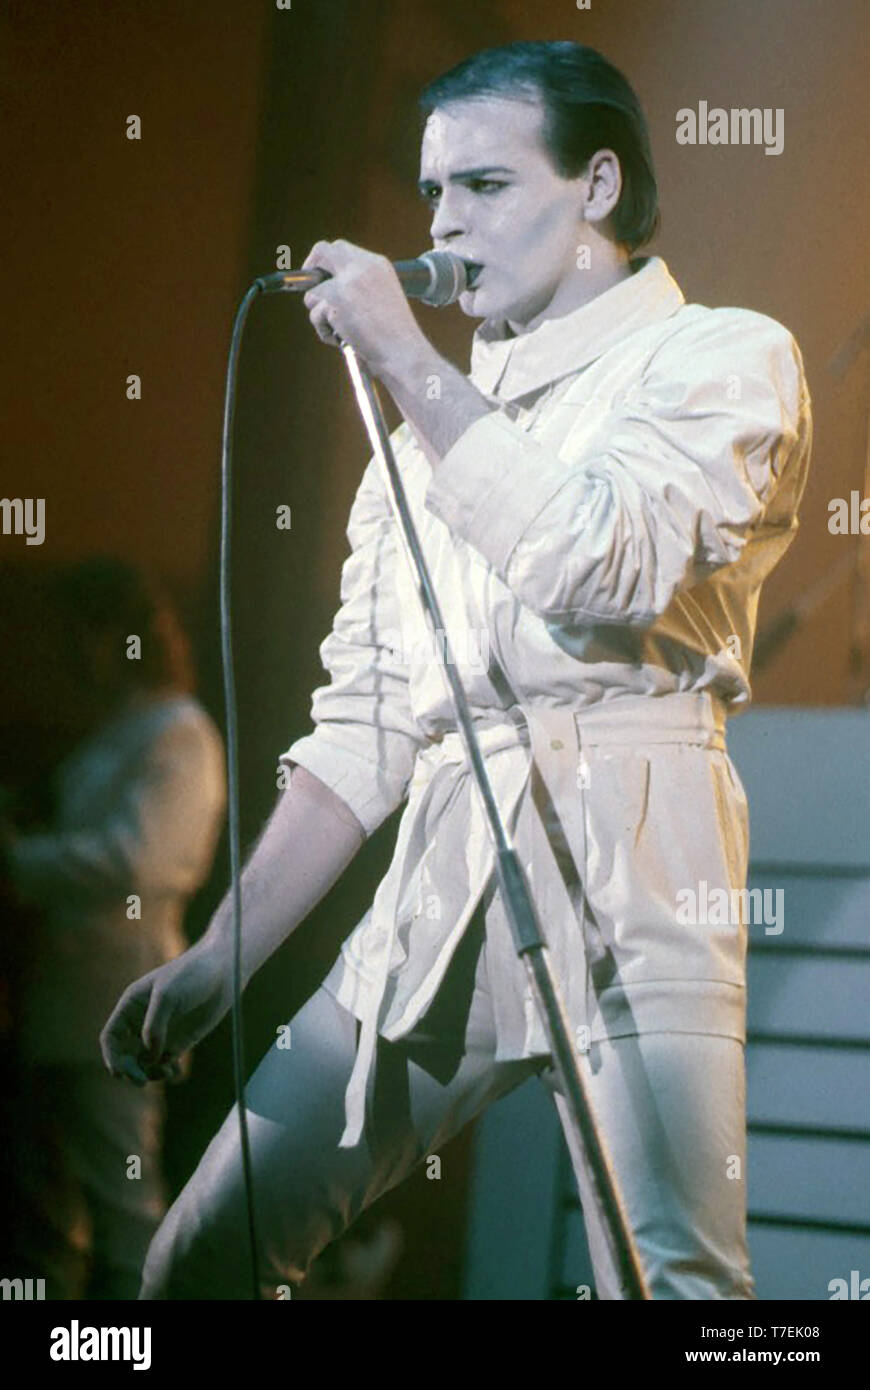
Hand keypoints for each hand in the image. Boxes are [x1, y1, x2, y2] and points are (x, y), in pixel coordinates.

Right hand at [100, 940, 231, 1085]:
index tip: (120, 1073)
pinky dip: (168, 1072)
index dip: (112, 1057)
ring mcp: (161, 1032)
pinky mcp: (180, 1040)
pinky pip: (166, 1063)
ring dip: (150, 1073)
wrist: (224, 971)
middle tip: (142, 1081)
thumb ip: (155, 1025)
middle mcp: (143, 1021)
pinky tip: (176, 1072)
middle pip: (125, 1055)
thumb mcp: (168, 995)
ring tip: (168, 1072)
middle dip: (130, 1070)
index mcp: (132, 1006)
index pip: (111, 1037)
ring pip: (145, 1063)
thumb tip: (149, 1055)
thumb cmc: (193, 974)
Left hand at [301, 239, 428, 377]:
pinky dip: (325, 331)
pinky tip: (345, 340)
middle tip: (311, 295)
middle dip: (309, 271)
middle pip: (322, 251)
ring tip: (343, 332)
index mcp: (377, 264)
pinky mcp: (335, 300)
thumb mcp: (383, 298)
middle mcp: (362, 266)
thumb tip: (325, 286)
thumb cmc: (395, 338)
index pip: (340, 248)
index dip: (325, 262)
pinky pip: (315, 314)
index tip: (319, 278)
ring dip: (321, 315)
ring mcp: (347, 282)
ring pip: (313, 292)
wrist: (403, 353)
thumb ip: (359, 285)